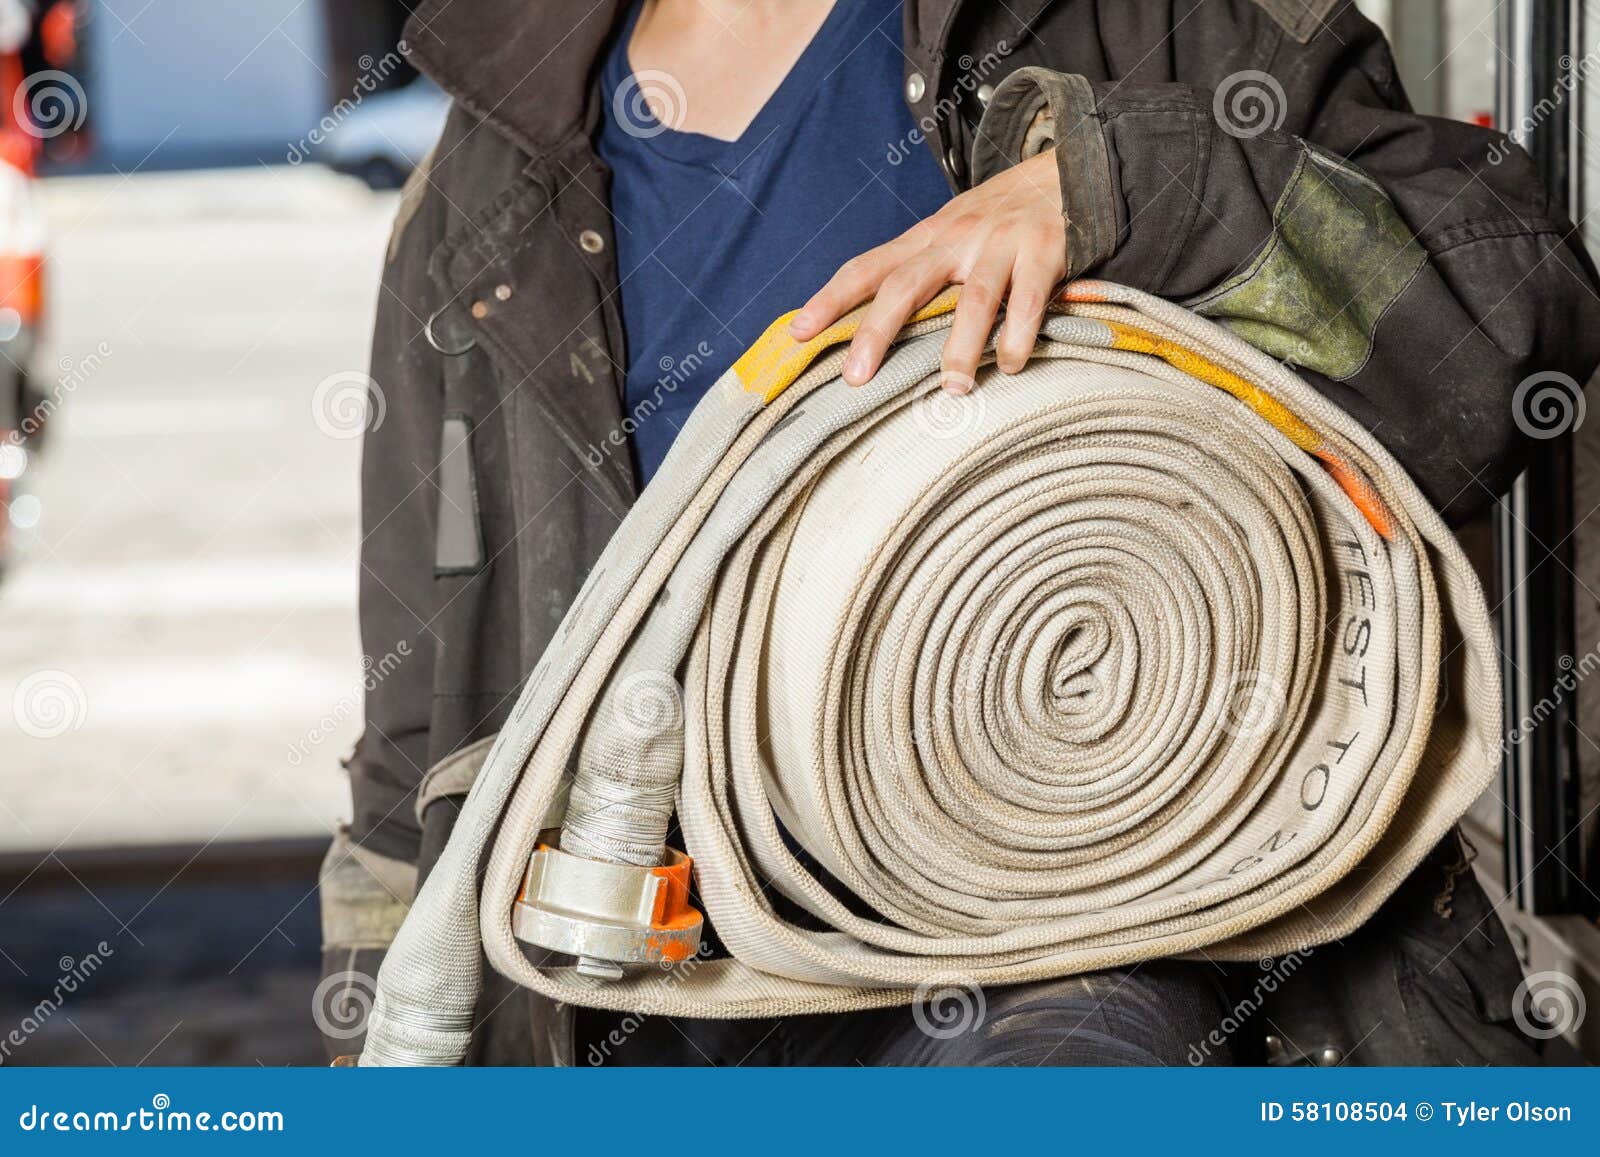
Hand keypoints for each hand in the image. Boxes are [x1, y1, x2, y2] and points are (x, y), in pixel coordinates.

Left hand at [788, 150, 1065, 393]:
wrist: (1071, 169)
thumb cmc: (1003, 215)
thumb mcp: (954, 230)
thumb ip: (921, 269)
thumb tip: (874, 322)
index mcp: (927, 236)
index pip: (868, 267)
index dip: (830, 299)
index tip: (798, 333)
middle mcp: (958, 238)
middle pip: (906, 284)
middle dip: (877, 331)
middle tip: (857, 377)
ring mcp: (1001, 244)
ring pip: (974, 300)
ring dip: (961, 348)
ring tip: (954, 388)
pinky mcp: (1045, 252)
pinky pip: (1030, 301)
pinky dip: (1020, 337)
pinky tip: (1012, 365)